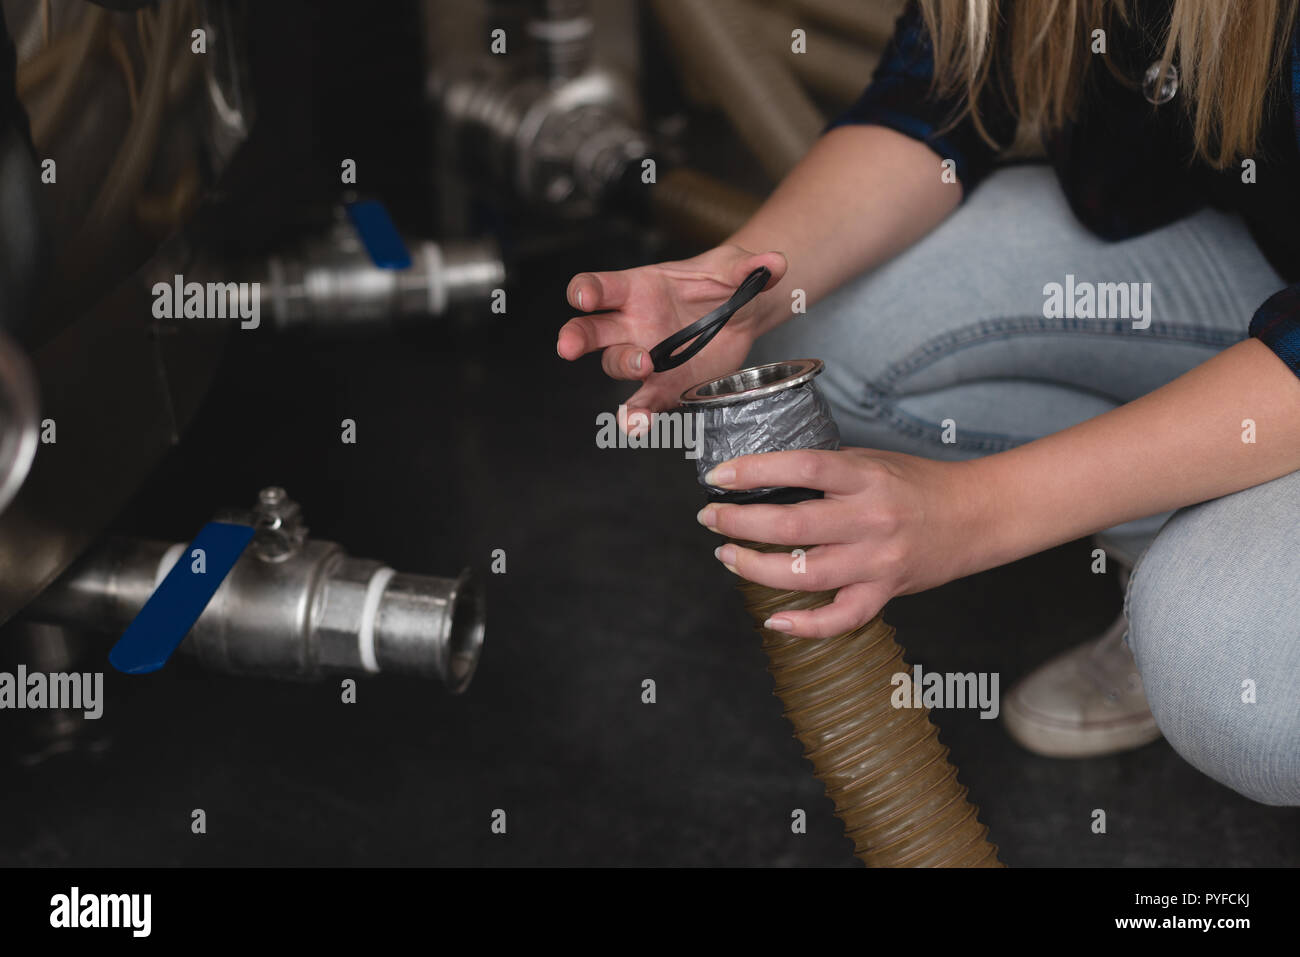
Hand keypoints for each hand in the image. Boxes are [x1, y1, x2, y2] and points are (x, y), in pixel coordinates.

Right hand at [557, 244, 787, 422]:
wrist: (741, 315)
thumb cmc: (722, 284)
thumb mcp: (737, 268)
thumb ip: (750, 267)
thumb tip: (774, 263)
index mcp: (637, 288)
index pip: (600, 286)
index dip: (586, 291)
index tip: (583, 298)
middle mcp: (631, 323)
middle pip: (590, 329)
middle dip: (577, 336)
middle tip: (570, 347)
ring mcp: (644, 357)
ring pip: (614, 364)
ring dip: (622, 367)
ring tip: (642, 371)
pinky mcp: (663, 387)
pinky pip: (641, 403)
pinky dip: (636, 416)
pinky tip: (638, 425)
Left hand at [696, 448, 988, 637]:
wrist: (977, 516)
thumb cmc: (920, 484)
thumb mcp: (873, 461)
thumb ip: (826, 470)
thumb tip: (767, 476)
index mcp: (865, 477)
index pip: (801, 466)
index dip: (754, 471)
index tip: (719, 475)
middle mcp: (870, 519)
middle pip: (792, 525)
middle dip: (739, 523)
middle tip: (711, 517)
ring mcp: (878, 561)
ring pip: (806, 574)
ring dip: (756, 568)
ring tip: (728, 556)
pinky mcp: (886, 592)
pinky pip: (841, 618)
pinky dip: (806, 626)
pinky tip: (776, 621)